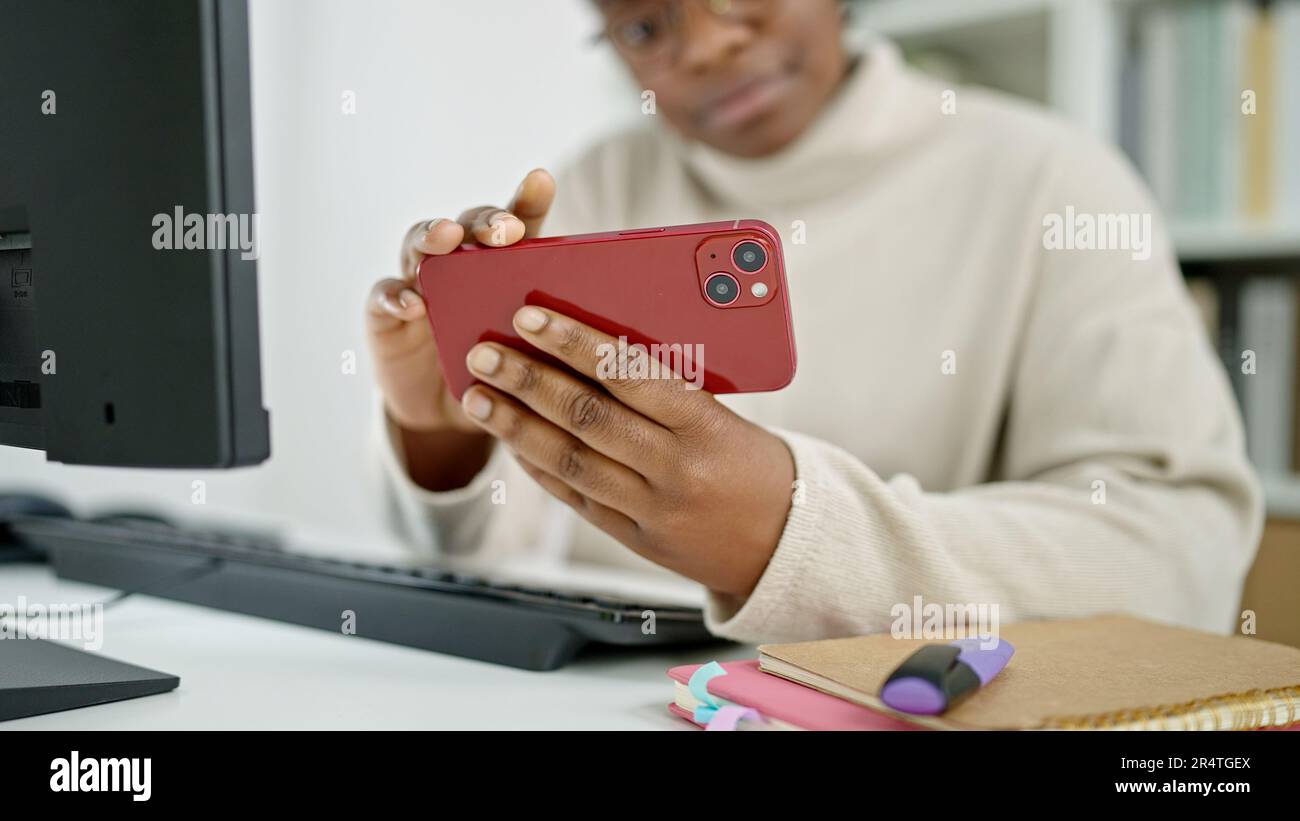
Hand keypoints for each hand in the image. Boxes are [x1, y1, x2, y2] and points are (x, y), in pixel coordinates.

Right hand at [366, 169, 554, 489]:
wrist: (456, 410)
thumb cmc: (505, 368)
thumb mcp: (536, 349)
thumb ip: (561, 325)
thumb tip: (631, 321)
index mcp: (502, 263)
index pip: (516, 221)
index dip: (526, 199)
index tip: (541, 180)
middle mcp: (459, 262)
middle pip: (469, 225)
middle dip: (486, 221)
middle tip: (505, 230)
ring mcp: (419, 282)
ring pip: (421, 245)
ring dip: (434, 236)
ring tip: (449, 238)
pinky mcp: (386, 314)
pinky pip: (386, 297)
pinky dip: (397, 297)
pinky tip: (413, 303)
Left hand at [458, 305, 795, 597]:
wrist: (786, 542)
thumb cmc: (755, 462)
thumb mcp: (726, 414)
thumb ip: (667, 388)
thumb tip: (594, 346)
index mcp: (705, 424)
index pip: (628, 372)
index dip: (572, 343)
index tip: (529, 316)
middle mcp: (675, 468)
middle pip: (586, 416)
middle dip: (526, 380)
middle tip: (483, 352)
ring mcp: (652, 509)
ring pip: (569, 460)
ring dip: (515, 425)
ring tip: (477, 395)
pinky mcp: (635, 539)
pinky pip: (575, 497)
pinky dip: (537, 466)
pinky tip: (510, 440)